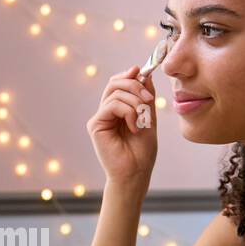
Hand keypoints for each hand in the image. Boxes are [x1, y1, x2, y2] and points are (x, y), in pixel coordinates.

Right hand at [86, 65, 157, 184]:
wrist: (136, 173)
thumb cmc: (142, 152)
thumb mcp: (149, 118)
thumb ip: (145, 98)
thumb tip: (144, 74)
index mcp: (118, 109)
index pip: (119, 83)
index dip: (131, 75)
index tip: (144, 72)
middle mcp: (106, 112)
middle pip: (114, 83)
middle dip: (134, 84)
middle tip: (148, 98)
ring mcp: (100, 118)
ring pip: (115, 93)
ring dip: (135, 103)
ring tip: (143, 120)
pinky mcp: (95, 125)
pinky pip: (111, 105)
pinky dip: (128, 112)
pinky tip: (134, 127)